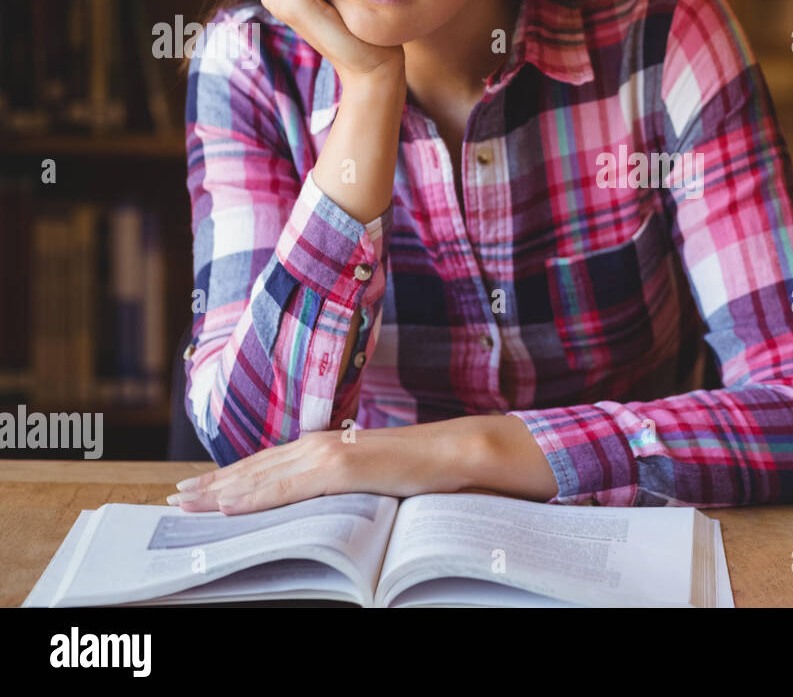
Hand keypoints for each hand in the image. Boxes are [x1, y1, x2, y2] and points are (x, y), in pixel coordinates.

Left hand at [165, 420, 487, 513]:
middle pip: (254, 469)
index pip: (267, 465)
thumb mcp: (370, 478)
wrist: (458, 451)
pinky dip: (255, 496)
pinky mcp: (341, 467)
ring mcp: (329, 454)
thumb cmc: (420, 468)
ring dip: (221, 491)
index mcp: (325, 447)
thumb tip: (321, 507)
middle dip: (212, 484)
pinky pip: (288, 488)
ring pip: (262, 477)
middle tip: (175, 499)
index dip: (230, 477)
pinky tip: (229, 505)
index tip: (198, 489)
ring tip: (187, 502)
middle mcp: (319, 445)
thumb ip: (340, 486)